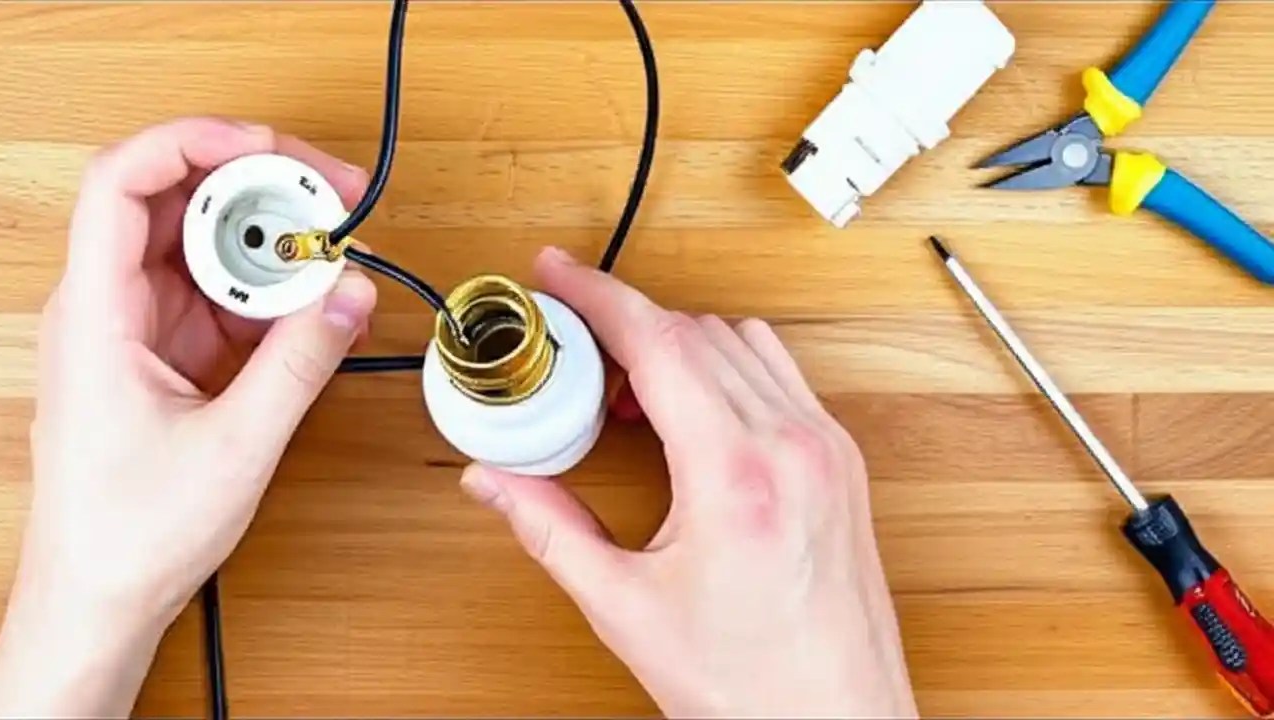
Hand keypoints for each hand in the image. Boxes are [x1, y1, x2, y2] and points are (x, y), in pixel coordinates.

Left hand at [0, 118, 376, 716]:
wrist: (100, 600)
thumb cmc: (131, 533)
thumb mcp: (236, 446)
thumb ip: (300, 362)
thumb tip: (350, 291)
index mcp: (97, 315)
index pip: (126, 183)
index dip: (196, 142)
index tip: (272, 150)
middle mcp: (109, 307)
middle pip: (176, 202)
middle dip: (258, 187)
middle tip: (331, 198)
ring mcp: (139, 328)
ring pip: (205, 248)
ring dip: (272, 244)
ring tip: (335, 255)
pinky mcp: (167, 354)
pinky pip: (222, 297)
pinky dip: (271, 295)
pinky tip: (317, 310)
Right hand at [460, 247, 916, 717]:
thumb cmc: (752, 687)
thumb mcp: (627, 609)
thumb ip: (550, 530)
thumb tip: (496, 482)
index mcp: (736, 473)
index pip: (659, 341)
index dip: (597, 294)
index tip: (556, 271)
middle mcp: (793, 445)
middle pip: (697, 331)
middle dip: (626, 325)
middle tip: (572, 351)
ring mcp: (827, 449)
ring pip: (743, 342)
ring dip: (679, 345)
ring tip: (627, 393)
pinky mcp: (842, 464)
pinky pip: (779, 375)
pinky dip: (726, 369)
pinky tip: (690, 416)